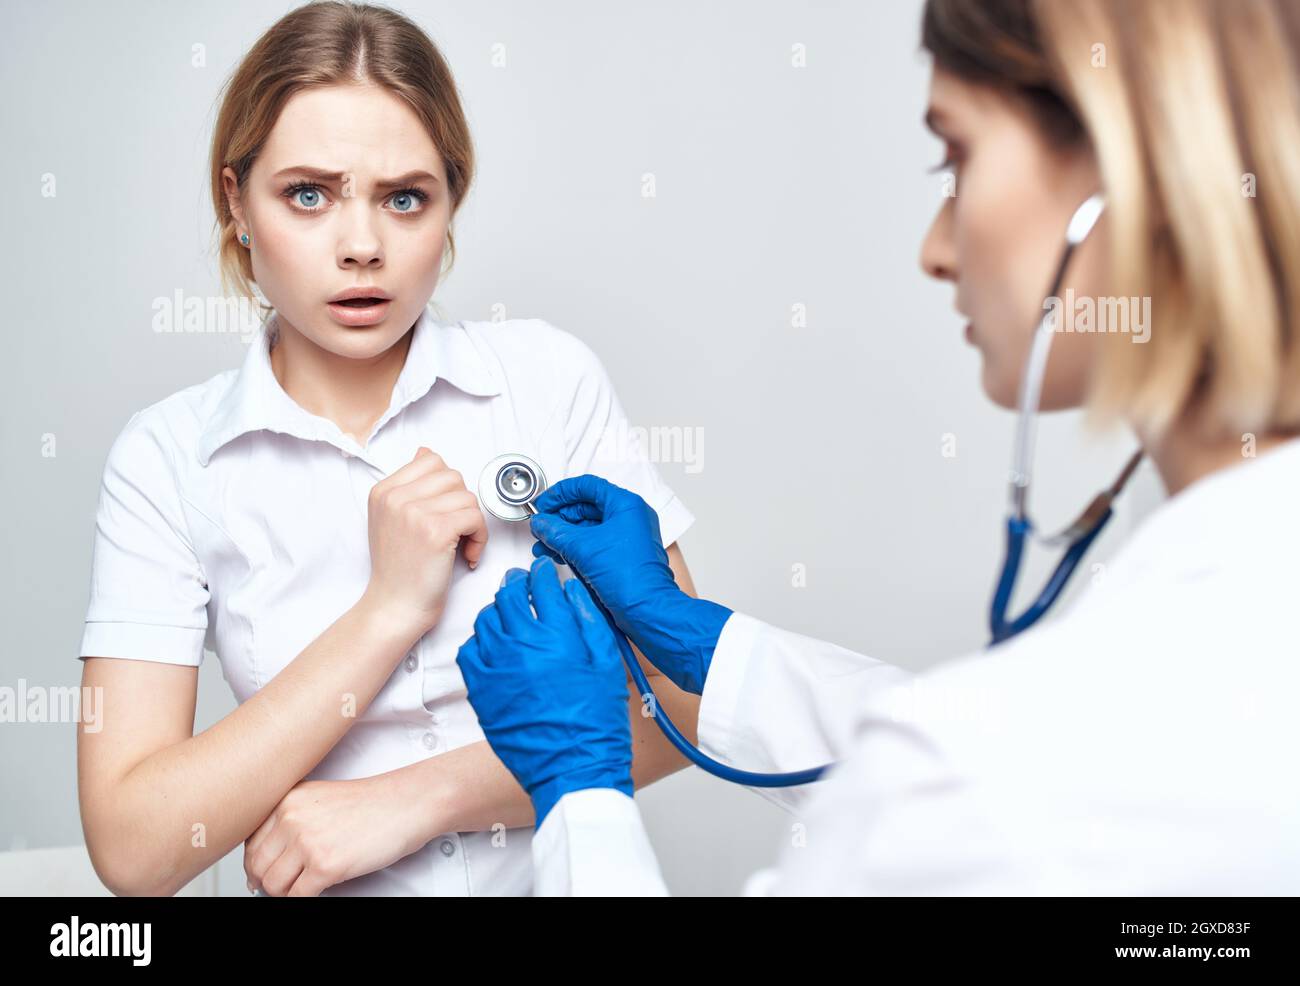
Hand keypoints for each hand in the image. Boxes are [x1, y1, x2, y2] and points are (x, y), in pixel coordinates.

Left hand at [243, 775, 426, 896]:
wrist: (406, 804)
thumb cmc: (371, 804)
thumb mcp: (320, 799)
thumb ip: (290, 821)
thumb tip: (262, 862)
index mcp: (288, 800)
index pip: (251, 842)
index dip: (258, 863)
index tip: (267, 872)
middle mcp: (292, 818)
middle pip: (257, 866)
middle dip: (268, 881)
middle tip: (285, 886)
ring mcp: (307, 842)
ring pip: (273, 885)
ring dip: (285, 893)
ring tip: (302, 888)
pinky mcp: (326, 865)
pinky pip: (297, 897)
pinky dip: (303, 899)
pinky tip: (317, 889)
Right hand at [362, 447, 487, 635]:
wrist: (395, 606)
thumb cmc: (399, 569)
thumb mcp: (392, 519)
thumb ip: (409, 486)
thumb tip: (426, 452)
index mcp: (384, 491)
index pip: (431, 461)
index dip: (447, 489)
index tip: (445, 513)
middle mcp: (395, 498)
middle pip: (453, 477)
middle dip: (462, 504)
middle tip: (456, 531)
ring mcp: (414, 512)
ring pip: (468, 497)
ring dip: (473, 524)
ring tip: (461, 546)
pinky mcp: (435, 531)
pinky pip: (475, 517)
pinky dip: (480, 538)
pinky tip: (467, 555)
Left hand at [456, 556, 632, 825]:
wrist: (574, 767)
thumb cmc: (596, 721)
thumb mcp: (607, 663)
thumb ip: (589, 620)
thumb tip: (572, 591)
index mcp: (558, 635)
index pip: (543, 586)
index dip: (544, 574)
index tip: (544, 573)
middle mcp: (523, 645)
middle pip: (508, 596)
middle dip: (517, 583)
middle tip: (521, 583)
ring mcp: (497, 667)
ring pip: (486, 620)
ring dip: (498, 610)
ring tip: (508, 613)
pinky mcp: (482, 690)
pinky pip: (470, 652)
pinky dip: (480, 641)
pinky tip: (492, 644)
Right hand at [529, 475, 730, 693]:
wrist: (647, 610)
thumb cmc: (630, 579)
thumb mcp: (583, 549)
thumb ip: (557, 532)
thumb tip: (541, 523)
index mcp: (626, 505)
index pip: (587, 486)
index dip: (560, 493)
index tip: (543, 504)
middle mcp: (629, 518)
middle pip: (587, 506)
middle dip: (560, 518)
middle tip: (541, 527)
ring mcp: (627, 538)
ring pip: (588, 527)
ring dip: (564, 535)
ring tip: (544, 545)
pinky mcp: (622, 557)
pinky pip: (594, 545)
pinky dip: (575, 549)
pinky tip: (557, 556)